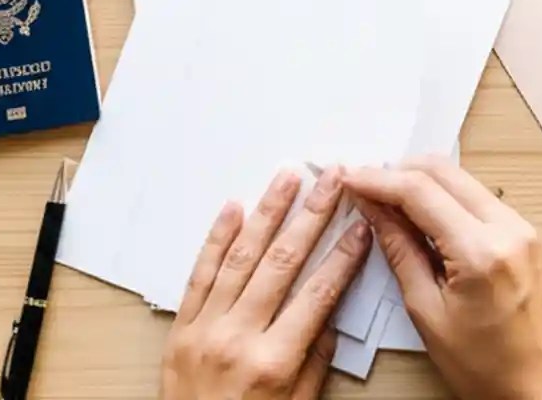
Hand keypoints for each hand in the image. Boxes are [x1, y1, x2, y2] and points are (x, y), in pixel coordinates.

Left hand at [162, 168, 371, 399]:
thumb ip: (314, 362)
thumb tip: (329, 314)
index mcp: (273, 362)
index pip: (317, 295)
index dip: (342, 256)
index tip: (361, 224)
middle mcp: (238, 337)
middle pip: (282, 262)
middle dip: (311, 215)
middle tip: (330, 180)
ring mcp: (205, 328)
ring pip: (240, 257)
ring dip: (267, 212)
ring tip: (287, 178)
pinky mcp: (180, 328)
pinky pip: (199, 274)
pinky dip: (216, 238)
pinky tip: (233, 208)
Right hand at [343, 158, 541, 399]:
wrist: (540, 388)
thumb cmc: (487, 367)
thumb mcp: (427, 312)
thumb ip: (400, 251)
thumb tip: (375, 211)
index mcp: (482, 252)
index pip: (420, 191)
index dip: (378, 180)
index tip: (350, 178)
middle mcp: (508, 229)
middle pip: (443, 171)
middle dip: (398, 171)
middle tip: (364, 184)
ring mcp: (522, 228)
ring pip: (461, 179)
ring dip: (422, 182)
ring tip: (387, 202)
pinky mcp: (526, 234)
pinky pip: (478, 197)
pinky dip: (445, 197)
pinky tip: (421, 216)